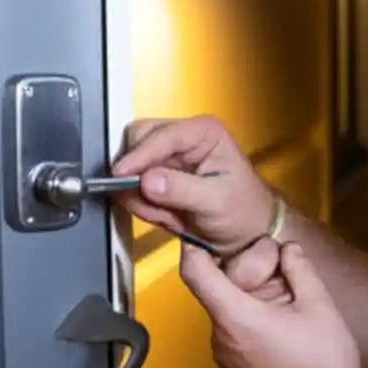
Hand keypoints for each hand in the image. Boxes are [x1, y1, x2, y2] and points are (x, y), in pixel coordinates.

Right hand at [112, 116, 274, 253]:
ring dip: (138, 192)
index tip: (121, 173)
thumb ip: (181, 190)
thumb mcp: (217, 201)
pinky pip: (133, 187)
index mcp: (203, 132)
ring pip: (131, 164)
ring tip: (166, 214)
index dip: (139, 154)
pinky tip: (165, 216)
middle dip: (136, 173)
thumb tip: (147, 181)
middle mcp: (183, 139)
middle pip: (138, 141)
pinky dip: (141, 203)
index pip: (161, 135)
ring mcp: (168, 158)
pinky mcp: (158, 177)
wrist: (246, 234)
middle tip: (145, 200)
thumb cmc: (244, 211)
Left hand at [180, 238, 362, 367]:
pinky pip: (236, 332)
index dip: (193, 246)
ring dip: (252, 297)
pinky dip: (253, 319)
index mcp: (234, 316)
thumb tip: (289, 250)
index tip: (203, 233)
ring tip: (290, 301)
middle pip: (217, 289)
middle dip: (245, 272)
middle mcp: (221, 337)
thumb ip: (300, 269)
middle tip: (279, 268)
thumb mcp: (319, 306)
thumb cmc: (322, 367)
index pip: (194, 272)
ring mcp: (227, 357)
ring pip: (228, 311)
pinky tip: (285, 325)